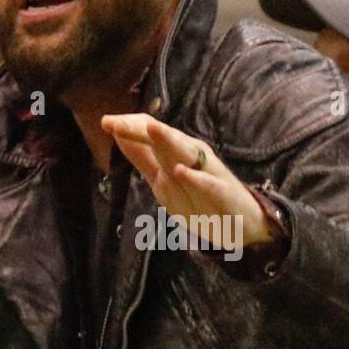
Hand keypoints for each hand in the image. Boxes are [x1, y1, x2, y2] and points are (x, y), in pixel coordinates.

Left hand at [101, 114, 273, 247]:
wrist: (243, 226)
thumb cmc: (202, 200)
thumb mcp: (164, 179)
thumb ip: (142, 157)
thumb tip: (118, 134)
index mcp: (177, 152)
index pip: (151, 133)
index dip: (129, 127)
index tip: (105, 123)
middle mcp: (192, 156)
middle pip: (164, 139)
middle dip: (140, 129)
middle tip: (115, 123)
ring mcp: (209, 173)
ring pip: (186, 154)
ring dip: (169, 141)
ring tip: (150, 129)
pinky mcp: (223, 193)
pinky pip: (208, 184)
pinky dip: (195, 177)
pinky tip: (180, 171)